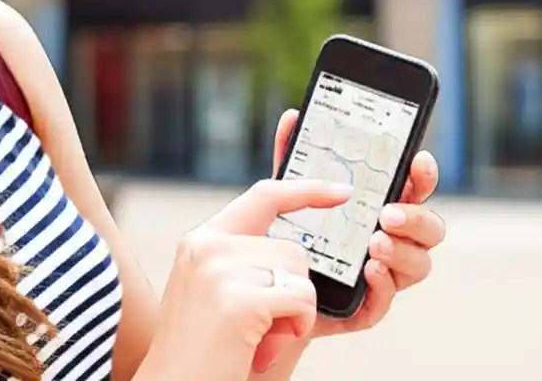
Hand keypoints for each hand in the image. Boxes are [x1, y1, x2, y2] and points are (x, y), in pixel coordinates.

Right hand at [139, 177, 352, 380]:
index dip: (306, 191)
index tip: (340, 192)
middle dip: (292, 291)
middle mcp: (207, 247)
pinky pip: (301, 298)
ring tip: (258, 336)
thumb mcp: (215, 292)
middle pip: (291, 249)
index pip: (264, 196)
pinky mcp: (238, 300)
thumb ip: (245, 262)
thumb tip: (297, 250)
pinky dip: (296, 326)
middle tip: (261, 326)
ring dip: (293, 312)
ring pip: (299, 273)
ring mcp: (219, 271)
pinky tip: (265, 345)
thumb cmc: (201, 351)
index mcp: (202, 241)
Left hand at [271, 109, 445, 336]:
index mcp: (380, 207)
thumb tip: (293, 118)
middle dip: (417, 218)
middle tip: (388, 212)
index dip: (424, 174)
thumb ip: (293, 159)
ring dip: (403, 251)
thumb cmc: (282, 236)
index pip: (415, 188)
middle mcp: (390, 240)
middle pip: (430, 228)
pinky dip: (383, 285)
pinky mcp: (363, 309)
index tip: (417, 160)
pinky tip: (369, 270)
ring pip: (419, 266)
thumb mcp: (282, 193)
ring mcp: (382, 276)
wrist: (262, 288)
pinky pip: (386, 303)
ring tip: (376, 242)